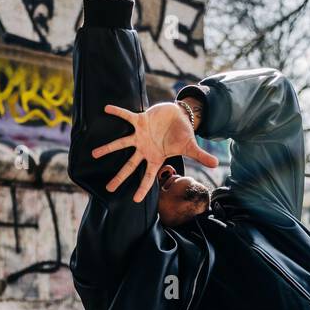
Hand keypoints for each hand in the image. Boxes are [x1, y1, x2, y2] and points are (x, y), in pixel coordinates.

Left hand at [92, 101, 218, 201]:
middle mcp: (145, 150)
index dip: (142, 187)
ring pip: (121, 144)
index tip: (135, 200)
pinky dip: (117, 112)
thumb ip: (200, 156)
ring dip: (108, 149)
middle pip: (130, 166)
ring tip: (94, 154)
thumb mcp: (191, 147)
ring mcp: (140, 136)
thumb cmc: (182, 134)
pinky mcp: (139, 121)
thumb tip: (216, 164)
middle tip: (108, 188)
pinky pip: (126, 117)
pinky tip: (106, 109)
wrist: (179, 116)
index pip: (148, 176)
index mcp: (156, 158)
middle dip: (119, 177)